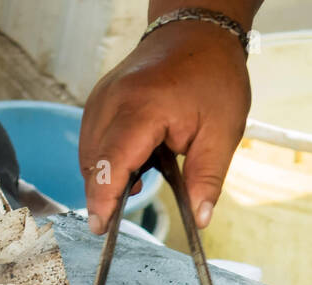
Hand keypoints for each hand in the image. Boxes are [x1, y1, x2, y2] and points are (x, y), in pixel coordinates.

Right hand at [79, 21, 249, 233]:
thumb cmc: (213, 76)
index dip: (103, 197)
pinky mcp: (102, 98)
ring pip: (90, 151)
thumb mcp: (222, 133)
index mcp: (143, 108)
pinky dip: (107, 158)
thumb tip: (200, 219)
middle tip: (119, 219)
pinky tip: (135, 165)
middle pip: (93, 160)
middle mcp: (113, 100)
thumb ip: (207, 179)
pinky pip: (94, 137)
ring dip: (106, 176)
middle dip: (102, 192)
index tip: (100, 226)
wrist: (198, 32)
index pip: (112, 161)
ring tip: (140, 182)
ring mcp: (103, 97)